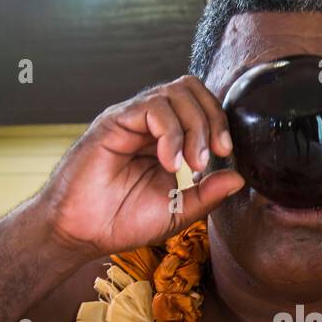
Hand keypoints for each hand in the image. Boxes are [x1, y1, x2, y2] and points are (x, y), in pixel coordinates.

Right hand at [36, 75, 244, 255]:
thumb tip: (239, 177)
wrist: (82, 232)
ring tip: (189, 165)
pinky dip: (170, 132)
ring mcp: (131, 119)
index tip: (225, 154)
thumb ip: (208, 194)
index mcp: (164, 138)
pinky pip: (152, 106)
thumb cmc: (122, 222)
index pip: (199, 105)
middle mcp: (148, 124)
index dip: (219, 122)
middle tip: (214, 155)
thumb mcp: (178, 211)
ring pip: (175, 93)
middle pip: (191, 89)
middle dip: (212, 119)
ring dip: (193, 127)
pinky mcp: (114, 122)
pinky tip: (168, 163)